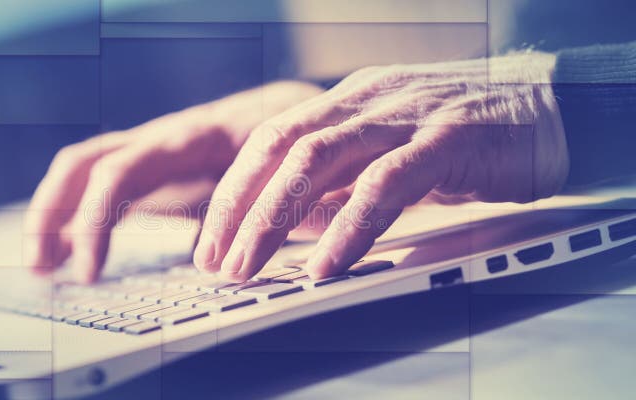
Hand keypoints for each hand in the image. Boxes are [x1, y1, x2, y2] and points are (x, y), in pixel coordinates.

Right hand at [24, 81, 322, 281]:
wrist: (287, 113)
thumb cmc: (285, 144)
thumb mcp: (277, 173)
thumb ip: (256, 206)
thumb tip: (231, 256)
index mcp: (186, 139)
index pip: (120, 174)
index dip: (96, 221)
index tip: (90, 271)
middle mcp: (157, 140)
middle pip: (83, 165)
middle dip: (51, 214)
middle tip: (38, 266)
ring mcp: (149, 152)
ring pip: (82, 172)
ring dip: (53, 215)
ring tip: (39, 265)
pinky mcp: (149, 170)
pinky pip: (99, 187)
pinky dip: (79, 219)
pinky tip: (69, 252)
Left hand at [194, 52, 568, 281]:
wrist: (549, 107)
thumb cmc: (467, 134)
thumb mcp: (391, 151)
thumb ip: (346, 180)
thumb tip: (300, 221)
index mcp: (350, 102)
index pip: (273, 140)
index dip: (235, 190)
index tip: (214, 237)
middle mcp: (368, 101)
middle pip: (282, 148)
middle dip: (239, 207)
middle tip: (217, 259)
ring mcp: (405, 116)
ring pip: (319, 160)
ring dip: (275, 216)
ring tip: (250, 265)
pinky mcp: (447, 139)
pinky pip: (386, 183)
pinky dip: (349, 225)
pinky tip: (326, 261)